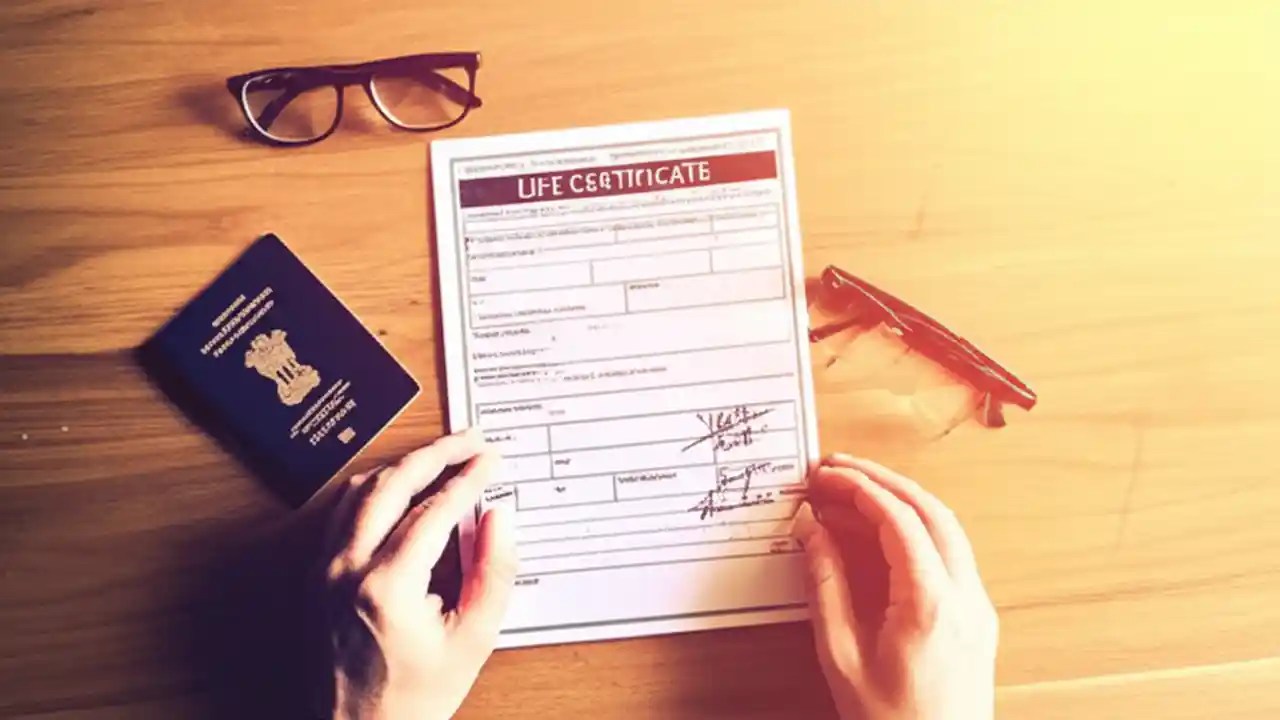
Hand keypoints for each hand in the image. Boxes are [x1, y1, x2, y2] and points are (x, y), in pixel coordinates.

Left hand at [317, 429, 516, 719]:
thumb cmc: (411, 701)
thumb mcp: (472, 642)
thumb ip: (494, 574)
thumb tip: (499, 520)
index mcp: (387, 586)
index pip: (435, 509)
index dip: (469, 479)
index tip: (492, 462)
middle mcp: (346, 570)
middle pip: (391, 483)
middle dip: (436, 453)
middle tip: (470, 441)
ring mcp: (323, 572)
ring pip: (359, 491)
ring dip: (402, 465)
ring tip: (440, 456)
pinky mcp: (315, 578)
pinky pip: (341, 513)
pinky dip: (373, 489)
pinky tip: (397, 486)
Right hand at [791, 455, 997, 719]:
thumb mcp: (842, 657)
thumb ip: (826, 586)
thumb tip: (811, 531)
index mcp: (930, 605)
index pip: (898, 520)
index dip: (858, 487)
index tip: (824, 475)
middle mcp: (964, 597)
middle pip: (930, 510)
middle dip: (880, 481)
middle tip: (834, 470)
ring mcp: (977, 606)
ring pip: (946, 527)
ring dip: (900, 501)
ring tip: (851, 494)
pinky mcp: (977, 618)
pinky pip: (951, 553)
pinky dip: (914, 529)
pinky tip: (878, 534)